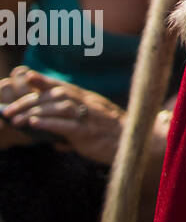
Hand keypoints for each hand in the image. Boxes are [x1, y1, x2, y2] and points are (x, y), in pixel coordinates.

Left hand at [0, 67, 123, 163]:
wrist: (137, 145)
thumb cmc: (114, 139)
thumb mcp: (91, 131)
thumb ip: (72, 134)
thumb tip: (55, 142)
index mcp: (89, 101)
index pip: (63, 87)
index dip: (44, 81)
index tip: (26, 76)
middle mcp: (89, 104)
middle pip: (55, 95)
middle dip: (28, 101)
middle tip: (7, 110)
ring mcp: (90, 117)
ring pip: (58, 107)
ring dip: (33, 112)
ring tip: (14, 120)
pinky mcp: (89, 132)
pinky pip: (66, 125)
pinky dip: (48, 123)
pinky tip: (33, 123)